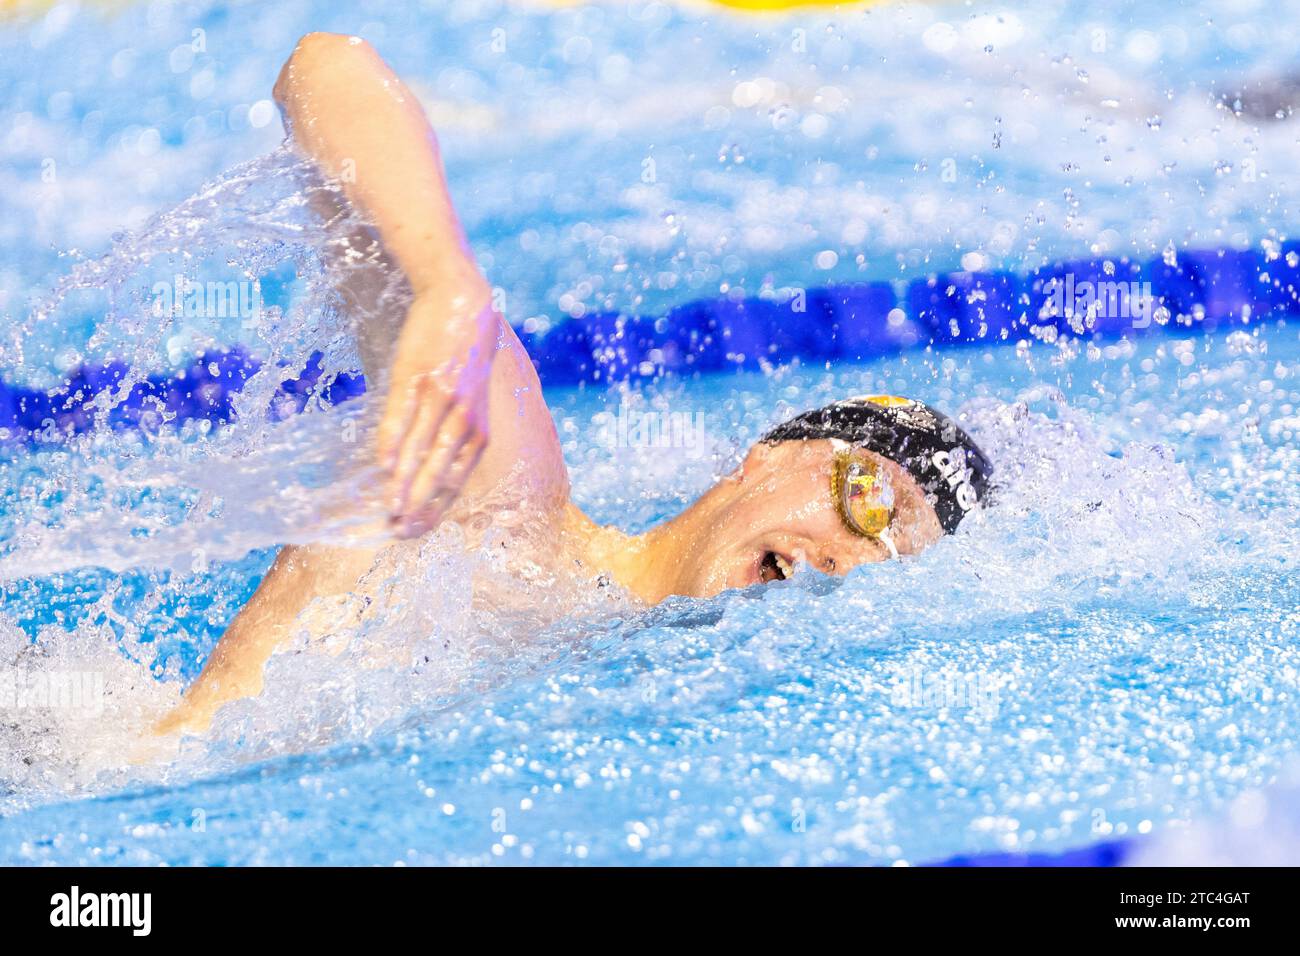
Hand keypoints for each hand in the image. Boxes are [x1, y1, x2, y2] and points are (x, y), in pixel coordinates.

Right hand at [377, 288, 496, 536]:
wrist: (461, 302)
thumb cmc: (463, 356)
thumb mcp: (473, 399)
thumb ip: (459, 432)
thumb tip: (430, 466)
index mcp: (479, 429)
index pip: (457, 481)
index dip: (435, 507)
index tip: (414, 531)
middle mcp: (464, 418)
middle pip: (440, 472)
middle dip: (419, 505)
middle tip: (398, 531)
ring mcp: (441, 397)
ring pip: (422, 449)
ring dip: (404, 482)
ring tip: (388, 508)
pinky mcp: (418, 377)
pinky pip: (402, 416)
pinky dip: (392, 442)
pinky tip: (381, 465)